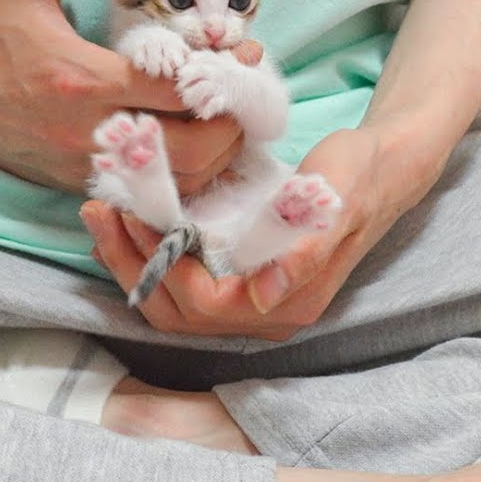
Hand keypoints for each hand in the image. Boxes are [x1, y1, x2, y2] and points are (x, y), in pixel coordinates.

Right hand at [0, 0, 260, 193]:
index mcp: (83, 79)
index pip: (178, 92)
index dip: (223, 75)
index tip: (245, 52)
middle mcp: (86, 132)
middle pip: (191, 150)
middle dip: (229, 124)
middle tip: (242, 91)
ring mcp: (80, 165)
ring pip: (174, 182)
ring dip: (211, 155)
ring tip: (223, 118)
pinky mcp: (73, 182)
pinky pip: (144, 191)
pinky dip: (176, 174)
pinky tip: (187, 143)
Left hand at [82, 120, 448, 339]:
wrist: (382, 167)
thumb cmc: (359, 176)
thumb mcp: (336, 201)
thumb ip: (305, 250)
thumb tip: (262, 297)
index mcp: (287, 304)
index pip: (204, 304)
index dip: (160, 263)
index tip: (134, 213)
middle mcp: (265, 314)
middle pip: (177, 311)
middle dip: (131, 263)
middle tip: (98, 209)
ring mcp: (250, 301)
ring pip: (172, 303)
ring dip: (131, 261)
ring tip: (101, 214)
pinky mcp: (239, 278)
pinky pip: (181, 282)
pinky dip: (148, 255)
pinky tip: (126, 225)